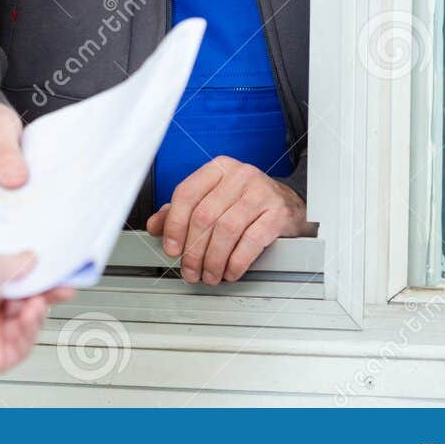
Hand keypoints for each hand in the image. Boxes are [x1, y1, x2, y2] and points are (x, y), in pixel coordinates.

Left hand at [0, 251, 73, 384]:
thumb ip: (15, 263)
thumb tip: (31, 259)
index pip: (14, 282)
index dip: (36, 279)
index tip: (55, 275)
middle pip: (24, 304)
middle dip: (43, 296)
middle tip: (61, 290)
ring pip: (27, 325)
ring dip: (35, 313)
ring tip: (36, 304)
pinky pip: (23, 345)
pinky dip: (28, 331)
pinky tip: (27, 319)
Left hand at [145, 156, 314, 283]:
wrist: (289, 205)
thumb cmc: (247, 202)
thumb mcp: (213, 199)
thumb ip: (182, 211)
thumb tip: (155, 226)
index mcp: (218, 168)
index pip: (186, 193)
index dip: (174, 225)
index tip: (172, 248)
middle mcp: (239, 175)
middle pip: (205, 216)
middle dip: (193, 250)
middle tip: (190, 270)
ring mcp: (261, 192)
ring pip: (226, 230)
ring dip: (213, 260)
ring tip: (209, 275)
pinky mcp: (278, 213)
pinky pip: (251, 241)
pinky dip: (236, 262)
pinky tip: (230, 271)